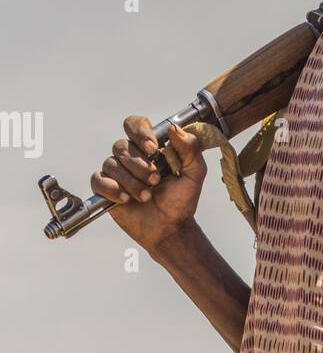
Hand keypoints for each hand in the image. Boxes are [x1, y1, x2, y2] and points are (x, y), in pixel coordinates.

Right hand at [90, 116, 205, 253]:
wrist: (170, 228)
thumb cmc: (181, 200)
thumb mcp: (194, 174)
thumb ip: (190, 149)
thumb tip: (174, 128)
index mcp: (150, 147)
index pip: (135, 125)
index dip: (140, 133)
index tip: (153, 149)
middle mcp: (131, 156)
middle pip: (122, 146)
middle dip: (139, 165)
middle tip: (155, 181)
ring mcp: (117, 172)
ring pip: (111, 164)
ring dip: (130, 181)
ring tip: (146, 197)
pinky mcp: (106, 188)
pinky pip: (98, 180)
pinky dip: (112, 189)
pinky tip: (125, 199)